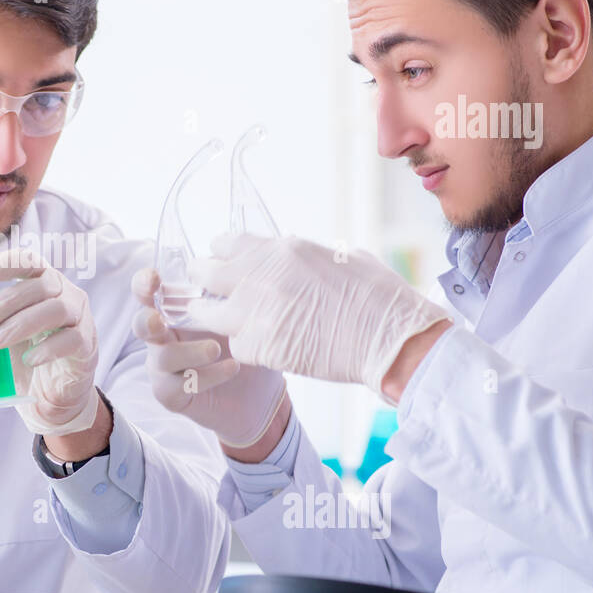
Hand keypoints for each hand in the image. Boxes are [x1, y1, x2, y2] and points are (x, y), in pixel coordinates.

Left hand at [0, 249, 99, 437]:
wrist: (50, 395)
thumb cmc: (26, 354)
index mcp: (44, 283)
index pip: (30, 261)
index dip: (7, 263)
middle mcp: (66, 294)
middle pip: (41, 284)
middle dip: (4, 301)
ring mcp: (80, 318)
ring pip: (55, 309)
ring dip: (21, 323)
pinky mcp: (87, 345)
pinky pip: (71, 339)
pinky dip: (47, 348)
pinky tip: (29, 359)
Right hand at [131, 268, 286, 448]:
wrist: (260, 394)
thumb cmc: (245, 345)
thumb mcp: (239, 314)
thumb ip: (226, 293)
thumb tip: (228, 262)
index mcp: (172, 312)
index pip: (148, 293)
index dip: (144, 284)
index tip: (154, 279)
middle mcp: (162, 338)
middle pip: (140, 324)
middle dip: (147, 321)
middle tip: (159, 320)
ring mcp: (163, 367)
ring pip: (164, 356)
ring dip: (191, 351)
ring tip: (217, 349)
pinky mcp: (171, 394)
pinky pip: (181, 384)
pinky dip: (209, 374)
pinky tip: (233, 367)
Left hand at [187, 233, 450, 398]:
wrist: (390, 337)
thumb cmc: (377, 295)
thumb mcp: (336, 257)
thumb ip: (301, 257)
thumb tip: (289, 260)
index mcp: (279, 250)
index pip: (224, 243)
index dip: (222, 256)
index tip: (226, 266)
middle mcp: (258, 276)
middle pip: (202, 272)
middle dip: (204, 282)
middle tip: (211, 294)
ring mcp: (253, 312)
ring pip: (203, 312)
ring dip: (211, 318)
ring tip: (223, 325)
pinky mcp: (258, 346)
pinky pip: (232, 346)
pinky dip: (242, 349)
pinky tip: (259, 349)